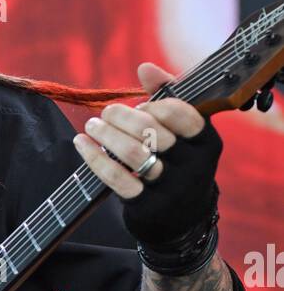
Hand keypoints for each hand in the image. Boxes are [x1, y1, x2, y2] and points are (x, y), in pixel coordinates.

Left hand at [72, 62, 221, 247]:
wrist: (180, 223)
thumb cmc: (178, 165)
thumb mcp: (183, 135)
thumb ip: (168, 97)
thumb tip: (145, 67)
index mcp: (207, 143)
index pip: (183, 114)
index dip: (156, 105)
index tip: (139, 106)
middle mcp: (195, 167)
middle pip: (153, 132)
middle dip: (123, 117)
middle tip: (105, 112)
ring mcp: (172, 189)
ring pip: (134, 153)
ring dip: (106, 134)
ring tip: (92, 124)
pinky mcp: (147, 207)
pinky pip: (117, 178)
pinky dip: (95, 158)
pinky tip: (82, 143)